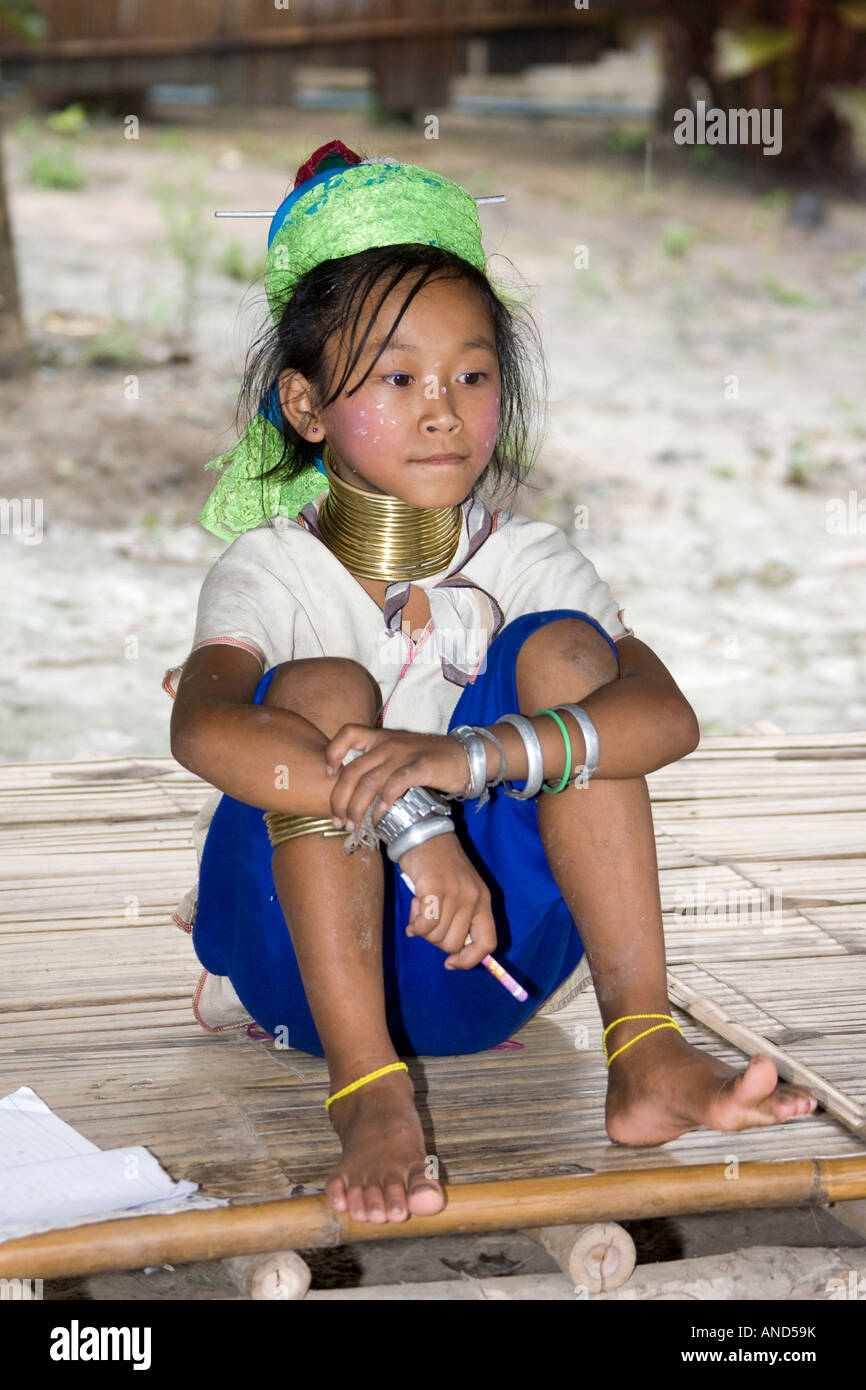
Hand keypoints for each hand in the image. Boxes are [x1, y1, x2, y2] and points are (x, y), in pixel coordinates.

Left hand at [323, 724, 469, 829]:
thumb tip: (355, 794)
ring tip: (352, 825)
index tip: (328, 774)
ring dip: (356, 808)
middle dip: (339, 799)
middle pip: (352, 770)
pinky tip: (379, 818)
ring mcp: (404, 754)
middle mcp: (388, 744)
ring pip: (368, 782)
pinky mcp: (421, 767)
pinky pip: (394, 786)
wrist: (466, 755)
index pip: (347, 733)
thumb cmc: (430, 760)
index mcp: (381, 738)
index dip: (332, 752)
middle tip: (338, 821)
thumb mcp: (400, 754)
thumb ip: (379, 765)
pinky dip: (383, 804)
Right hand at [398, 833, 496, 969]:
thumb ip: (459, 918)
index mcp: (484, 901)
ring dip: (423, 930)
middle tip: (428, 923)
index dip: (470, 960)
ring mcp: (456, 893)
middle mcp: (474, 899)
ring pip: (437, 936)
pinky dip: (415, 926)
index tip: (451, 963)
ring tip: (420, 910)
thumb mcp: (460, 891)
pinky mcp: (435, 889)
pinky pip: (425, 925)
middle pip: (455, 944)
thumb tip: (452, 953)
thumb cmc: (440, 866)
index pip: (487, 943)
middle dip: (436, 941)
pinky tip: (412, 918)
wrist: (425, 836)